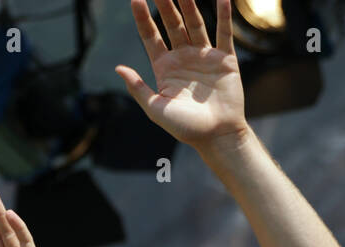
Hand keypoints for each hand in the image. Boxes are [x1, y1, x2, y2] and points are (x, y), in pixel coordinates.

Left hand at [115, 0, 247, 149]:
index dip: (142, 18)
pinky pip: (224, 34)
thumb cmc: (186, 128)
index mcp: (165, 68)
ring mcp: (204, 57)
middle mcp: (183, 58)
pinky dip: (223, 16)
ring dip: (190, 4)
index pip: (150, 37)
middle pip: (172, 24)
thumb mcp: (156, 109)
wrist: (217, 136)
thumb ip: (138, 88)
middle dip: (165, 4)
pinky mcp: (225, 60)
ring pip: (195, 24)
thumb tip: (118, 68)